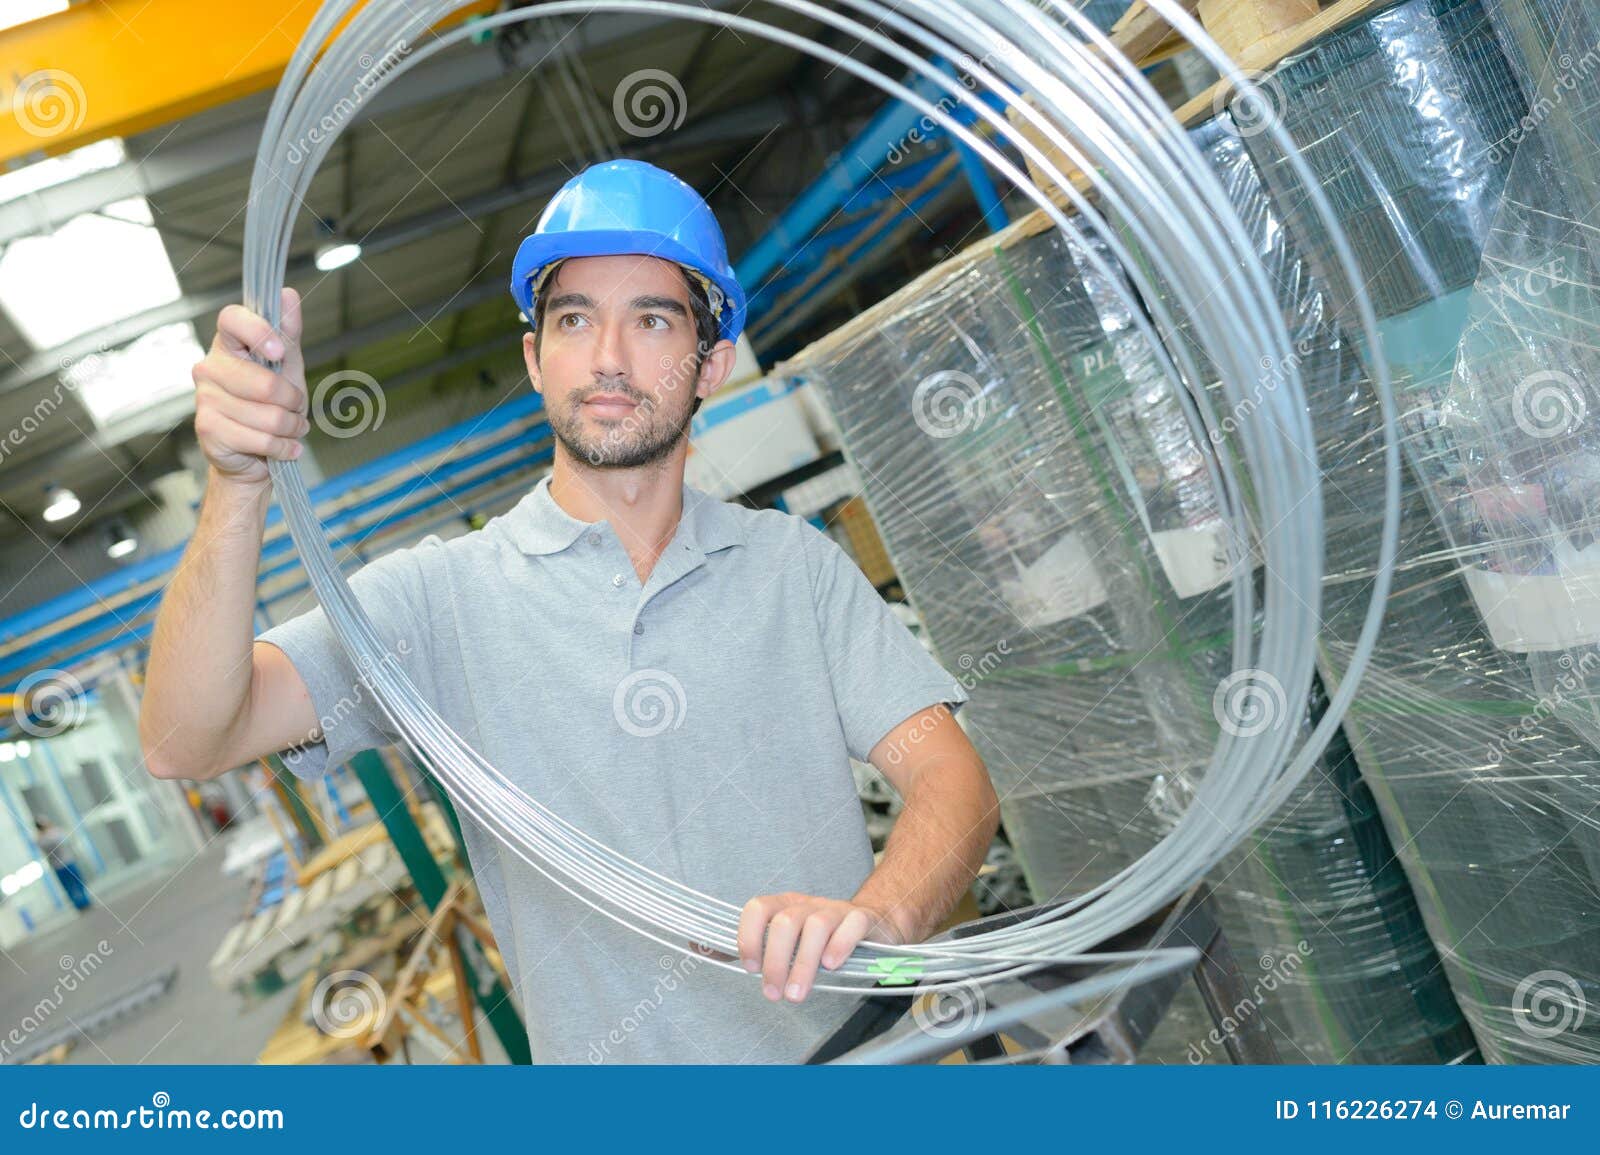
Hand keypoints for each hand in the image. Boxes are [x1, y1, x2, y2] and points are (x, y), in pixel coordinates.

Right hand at [192, 288, 308, 486]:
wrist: (254, 454)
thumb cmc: (269, 405)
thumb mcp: (286, 367)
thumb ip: (289, 333)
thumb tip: (288, 294)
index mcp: (228, 344)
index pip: (232, 319)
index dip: (258, 331)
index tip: (280, 350)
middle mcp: (209, 367)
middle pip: (264, 383)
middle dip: (293, 401)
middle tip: (295, 407)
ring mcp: (205, 399)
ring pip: (268, 415)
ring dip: (291, 427)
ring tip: (288, 428)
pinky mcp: (208, 429)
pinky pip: (260, 439)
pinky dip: (281, 446)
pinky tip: (281, 446)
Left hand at [738, 892, 903, 1003]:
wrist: (872, 923)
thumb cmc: (821, 938)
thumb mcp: (786, 940)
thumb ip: (750, 946)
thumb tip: (702, 948)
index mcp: (784, 907)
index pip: (758, 908)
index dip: (749, 937)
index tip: (750, 967)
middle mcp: (807, 905)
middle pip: (785, 923)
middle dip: (776, 961)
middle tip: (773, 993)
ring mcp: (835, 910)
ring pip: (816, 926)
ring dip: (803, 963)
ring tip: (797, 993)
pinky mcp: (861, 920)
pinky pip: (851, 926)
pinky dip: (840, 945)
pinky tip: (832, 965)